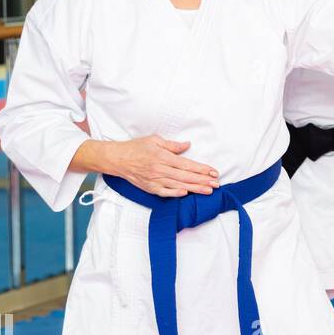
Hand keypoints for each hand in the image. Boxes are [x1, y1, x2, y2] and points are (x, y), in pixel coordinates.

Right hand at [102, 135, 218, 197]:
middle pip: (185, 177)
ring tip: (208, 191)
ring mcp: (154, 180)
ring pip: (178, 186)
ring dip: (194, 189)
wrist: (117, 159)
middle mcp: (159, 169)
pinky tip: (186, 194)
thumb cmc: (136, 148)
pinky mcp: (149, 187)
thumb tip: (188, 145)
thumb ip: (172, 145)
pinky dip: (175, 194)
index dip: (201, 169)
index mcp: (162, 157)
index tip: (213, 172)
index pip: (187, 164)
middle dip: (203, 181)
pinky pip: (164, 192)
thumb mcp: (154, 140)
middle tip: (217, 184)